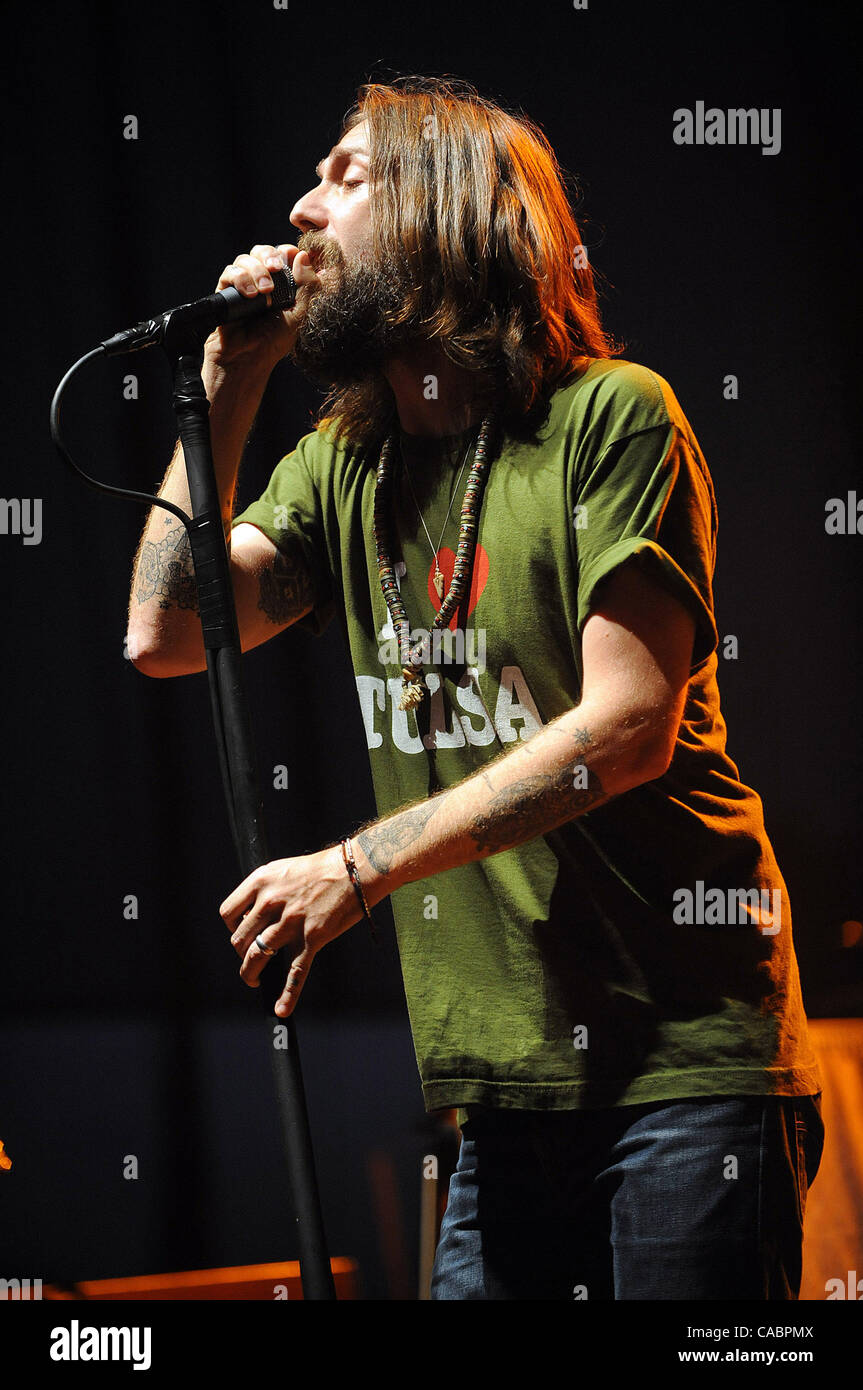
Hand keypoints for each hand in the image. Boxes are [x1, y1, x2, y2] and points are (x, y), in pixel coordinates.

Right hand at [203, 241, 321, 377]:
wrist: (247, 360)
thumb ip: (306, 286)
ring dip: (256, 270)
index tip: (294, 255)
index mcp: (282, 286)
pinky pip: (229, 272)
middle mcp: (261, 282)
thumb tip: (303, 256)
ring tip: (264, 292)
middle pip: (262, 251)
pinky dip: (240, 278)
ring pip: (245, 259)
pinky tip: (250, 295)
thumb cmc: (273, 343)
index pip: (283, 256)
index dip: (287, 251)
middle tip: (276, 268)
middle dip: (270, 255)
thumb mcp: (299, 315)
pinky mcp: (225, 292)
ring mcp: (242, 286)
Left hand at [219, 844, 359, 1015]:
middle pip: (239, 939)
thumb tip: (252, 918)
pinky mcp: (312, 938)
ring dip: (251, 974)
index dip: (232, 927)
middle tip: (251, 958)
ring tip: (254, 981)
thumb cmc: (321, 869)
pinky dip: (288, 994)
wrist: (355, 870)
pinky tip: (281, 1008)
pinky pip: (295, 972)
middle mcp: (272, 902)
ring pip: (257, 956)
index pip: (228, 913)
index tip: (242, 932)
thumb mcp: (283, 870)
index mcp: (261, 882)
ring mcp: (291, 922)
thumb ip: (264, 891)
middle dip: (242, 954)